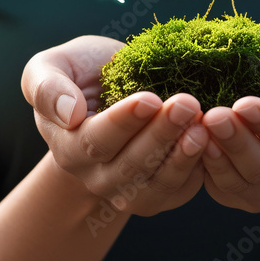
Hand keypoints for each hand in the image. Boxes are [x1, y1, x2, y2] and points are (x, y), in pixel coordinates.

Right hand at [21, 35, 207, 216]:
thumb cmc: (81, 75)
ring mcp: (130, 190)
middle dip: (161, 134)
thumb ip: (46, 86)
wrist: (109, 95)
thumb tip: (69, 113)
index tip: (149, 98)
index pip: (96, 141)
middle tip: (188, 103)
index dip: (123, 122)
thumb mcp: (51, 67)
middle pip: (131, 165)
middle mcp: (97, 177)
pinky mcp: (162, 193)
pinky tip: (213, 141)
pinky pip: (180, 189)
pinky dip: (198, 168)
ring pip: (158, 183)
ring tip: (203, 126)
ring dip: (183, 155)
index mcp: (69, 146)